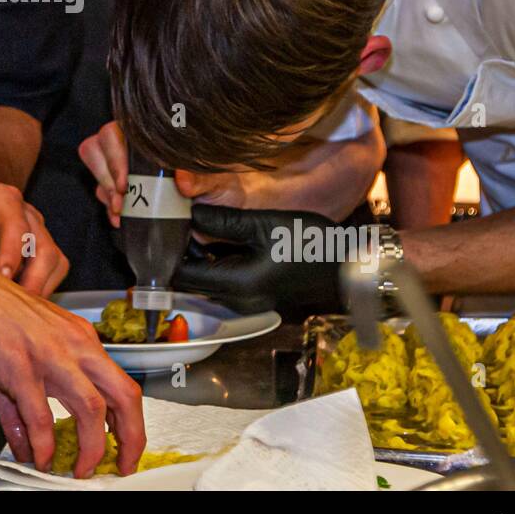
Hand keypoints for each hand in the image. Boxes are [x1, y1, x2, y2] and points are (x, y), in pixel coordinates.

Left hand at [0, 170, 68, 294]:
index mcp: (0, 198)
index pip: (15, 226)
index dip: (11, 254)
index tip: (3, 278)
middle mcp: (26, 211)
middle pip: (44, 247)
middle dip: (33, 280)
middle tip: (15, 305)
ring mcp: (38, 228)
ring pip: (55, 260)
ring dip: (41, 287)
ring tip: (19, 308)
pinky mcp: (42, 243)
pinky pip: (54, 268)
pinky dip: (43, 287)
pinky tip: (22, 301)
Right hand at [0, 248, 144, 478]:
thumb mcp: (19, 354)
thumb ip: (23, 404)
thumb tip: (28, 441)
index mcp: (79, 339)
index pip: (121, 383)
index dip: (129, 421)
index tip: (123, 447)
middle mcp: (74, 345)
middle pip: (124, 396)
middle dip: (130, 439)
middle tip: (121, 466)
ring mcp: (50, 355)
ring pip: (92, 409)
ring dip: (91, 448)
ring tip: (80, 470)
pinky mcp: (20, 367)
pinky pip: (41, 417)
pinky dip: (44, 445)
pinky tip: (39, 458)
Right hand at [79, 122, 264, 227]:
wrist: (230, 211)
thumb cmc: (226, 185)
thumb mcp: (220, 182)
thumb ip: (203, 178)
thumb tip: (182, 179)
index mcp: (157, 136)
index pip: (119, 129)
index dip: (115, 153)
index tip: (125, 182)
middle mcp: (139, 149)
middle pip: (98, 146)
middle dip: (106, 174)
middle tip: (122, 198)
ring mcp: (130, 170)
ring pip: (97, 169)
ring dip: (105, 191)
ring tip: (121, 210)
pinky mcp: (128, 193)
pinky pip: (104, 194)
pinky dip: (110, 208)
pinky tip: (121, 218)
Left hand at [173, 205, 344, 316]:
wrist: (347, 267)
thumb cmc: (310, 245)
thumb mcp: (264, 224)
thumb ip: (223, 221)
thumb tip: (189, 212)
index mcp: (236, 284)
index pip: (181, 274)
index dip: (169, 249)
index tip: (167, 221)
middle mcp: (237, 300)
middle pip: (191, 278)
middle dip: (182, 250)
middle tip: (180, 216)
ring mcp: (247, 301)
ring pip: (206, 278)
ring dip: (199, 254)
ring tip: (198, 220)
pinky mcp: (255, 295)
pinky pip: (223, 279)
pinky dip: (216, 260)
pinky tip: (221, 235)